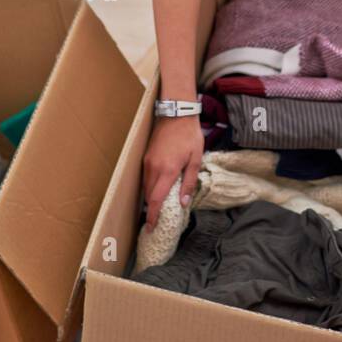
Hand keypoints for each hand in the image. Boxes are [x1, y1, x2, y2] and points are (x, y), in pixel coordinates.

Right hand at [142, 115, 203, 230]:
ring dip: (151, 198)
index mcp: (167, 170)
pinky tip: (158, 188)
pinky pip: (146, 177)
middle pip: (149, 195)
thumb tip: (183, 203)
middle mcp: (154, 168)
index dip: (153, 215)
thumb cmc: (189, 136)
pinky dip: (150, 186)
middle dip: (152, 209)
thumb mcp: (195, 159)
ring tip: (159, 207)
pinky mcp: (146, 156)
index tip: (151, 227)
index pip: (156, 199)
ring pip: (146, 186)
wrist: (176, 114)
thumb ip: (189, 182)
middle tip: (158, 220)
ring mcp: (147, 161)